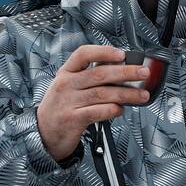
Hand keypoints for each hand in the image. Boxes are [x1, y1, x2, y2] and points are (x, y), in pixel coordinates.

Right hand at [37, 45, 149, 161]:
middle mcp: (66, 85)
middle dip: (126, 72)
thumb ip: (89, 80)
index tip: (121, 54)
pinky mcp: (72, 119)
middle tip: (143, 72)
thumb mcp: (68, 88)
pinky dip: (112, 110)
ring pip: (103, 93)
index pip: (83, 54)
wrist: (42, 133)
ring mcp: (68, 102)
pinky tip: (121, 110)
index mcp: (66, 73)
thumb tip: (121, 74)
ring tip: (141, 95)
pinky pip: (97, 112)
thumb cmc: (60, 108)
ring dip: (127, 94)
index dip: (103, 52)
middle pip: (99, 74)